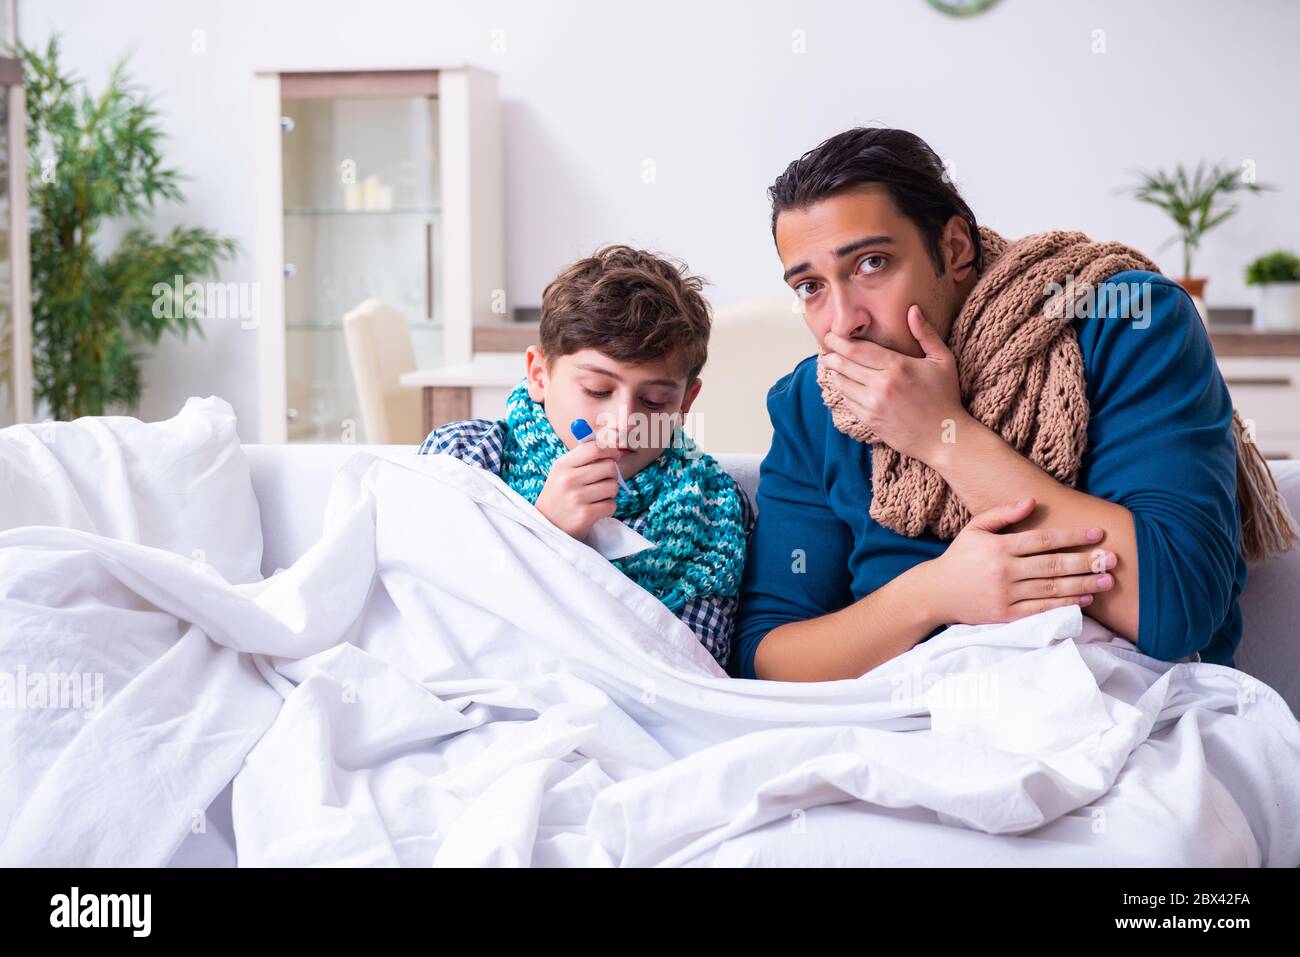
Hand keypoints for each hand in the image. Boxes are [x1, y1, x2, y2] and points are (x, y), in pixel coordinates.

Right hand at [534, 439, 622, 540]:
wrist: (547, 527)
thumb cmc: (559, 496)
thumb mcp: (562, 473)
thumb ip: (583, 458)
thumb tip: (611, 444)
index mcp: (562, 465)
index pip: (594, 448)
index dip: (610, 450)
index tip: (614, 456)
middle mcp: (568, 480)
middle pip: (609, 467)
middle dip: (611, 475)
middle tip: (603, 481)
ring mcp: (577, 498)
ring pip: (613, 487)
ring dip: (609, 493)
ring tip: (596, 497)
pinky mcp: (585, 515)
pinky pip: (611, 505)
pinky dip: (607, 508)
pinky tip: (595, 510)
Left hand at [822, 304, 966, 462]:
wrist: (943, 436)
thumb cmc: (945, 396)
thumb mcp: (942, 360)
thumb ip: (926, 333)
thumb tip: (912, 309)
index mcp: (897, 366)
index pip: (858, 349)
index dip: (839, 341)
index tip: (830, 335)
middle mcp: (881, 385)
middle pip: (844, 364)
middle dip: (831, 354)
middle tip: (825, 347)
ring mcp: (873, 404)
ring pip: (842, 383)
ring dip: (834, 372)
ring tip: (830, 363)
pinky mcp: (870, 420)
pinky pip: (847, 401)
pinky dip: (842, 390)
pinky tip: (842, 383)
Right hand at [925, 497, 1115, 625]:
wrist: (936, 593)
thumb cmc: (960, 558)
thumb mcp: (975, 529)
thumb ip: (1003, 514)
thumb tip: (1032, 502)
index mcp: (999, 548)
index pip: (1043, 540)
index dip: (1073, 537)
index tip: (1098, 534)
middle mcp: (1004, 572)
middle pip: (1053, 566)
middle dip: (1086, 561)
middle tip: (1112, 559)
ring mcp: (1006, 595)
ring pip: (1051, 589)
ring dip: (1083, 584)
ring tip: (1107, 580)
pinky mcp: (1006, 616)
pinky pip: (1041, 610)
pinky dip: (1064, 604)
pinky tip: (1084, 599)